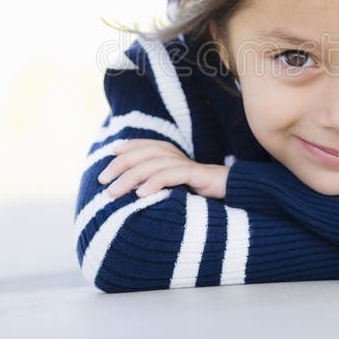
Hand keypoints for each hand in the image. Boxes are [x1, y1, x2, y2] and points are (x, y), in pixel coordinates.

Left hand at [97, 138, 229, 199]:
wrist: (236, 193)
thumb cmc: (204, 193)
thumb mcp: (178, 188)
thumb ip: (159, 184)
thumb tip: (133, 191)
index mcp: (173, 155)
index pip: (146, 145)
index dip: (128, 146)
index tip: (111, 152)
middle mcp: (178, 156)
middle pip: (145, 153)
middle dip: (121, 164)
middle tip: (102, 180)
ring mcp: (188, 165)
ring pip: (154, 165)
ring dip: (130, 177)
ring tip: (113, 192)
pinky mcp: (198, 176)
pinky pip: (173, 175)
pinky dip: (155, 183)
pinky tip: (141, 193)